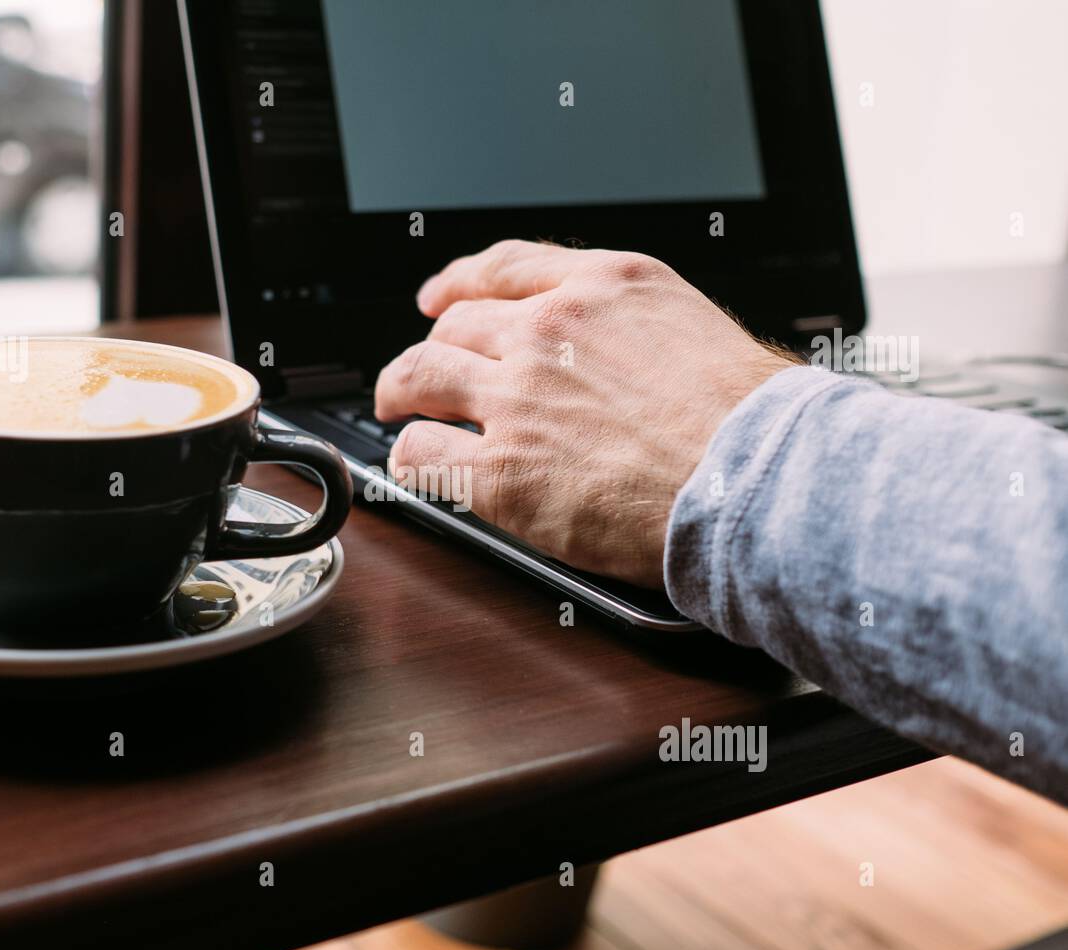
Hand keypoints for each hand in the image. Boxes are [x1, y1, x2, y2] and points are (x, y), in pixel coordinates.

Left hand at [374, 240, 792, 586]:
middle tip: (416, 369)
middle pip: (457, 324)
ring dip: (400, 390)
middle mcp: (551, 331)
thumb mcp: (698, 329)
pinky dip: (410, 456)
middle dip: (430, 344)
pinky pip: (424, 454)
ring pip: (424, 376)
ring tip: (394, 406)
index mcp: (604, 287)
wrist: (756, 480)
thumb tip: (617, 355)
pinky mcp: (502, 471)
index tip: (440, 298)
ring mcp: (518, 399)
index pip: (507, 268)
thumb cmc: (751, 422)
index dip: (461, 283)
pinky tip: (415, 464)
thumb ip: (637, 330)